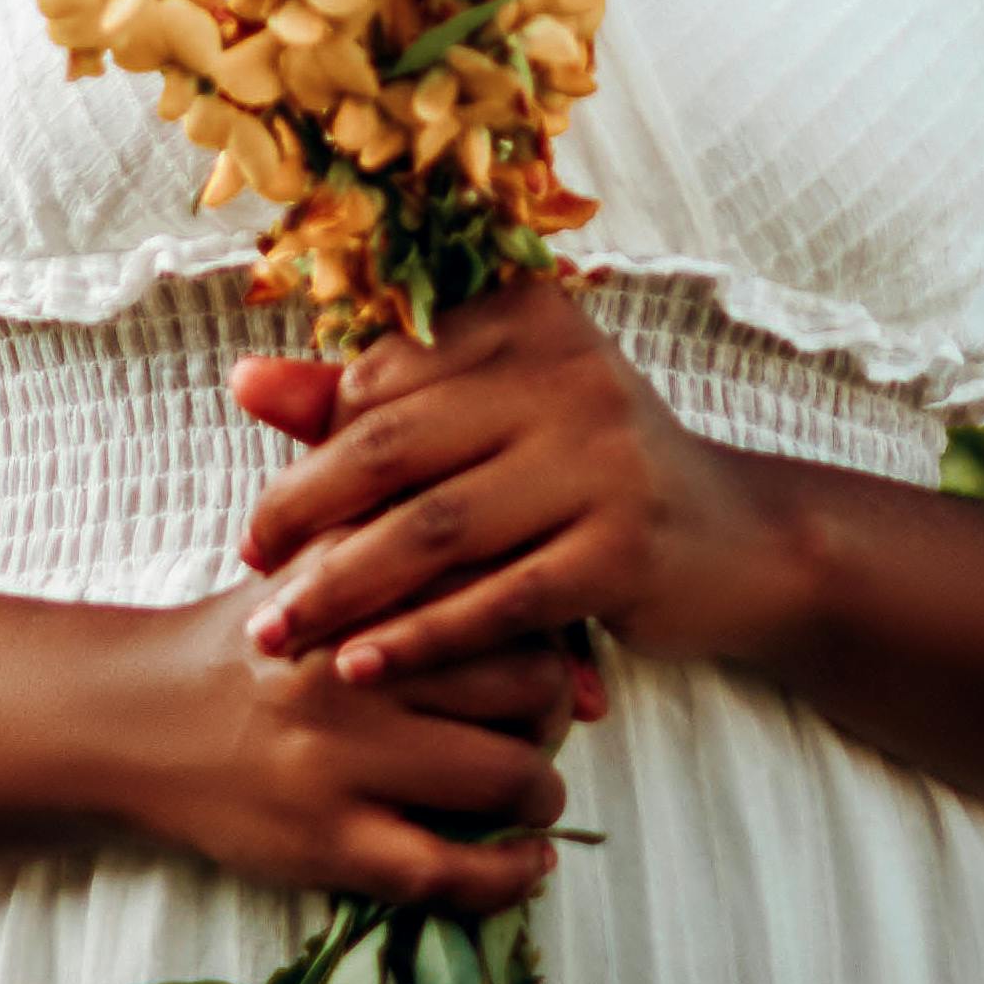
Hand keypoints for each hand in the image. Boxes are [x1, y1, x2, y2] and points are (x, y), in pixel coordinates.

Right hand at [101, 570, 570, 914]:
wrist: (140, 713)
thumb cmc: (256, 634)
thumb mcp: (322, 551)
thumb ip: (417, 543)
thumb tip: (540, 583)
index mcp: (364, 579)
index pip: (507, 593)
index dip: (556, 628)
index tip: (563, 658)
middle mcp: (356, 662)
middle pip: (524, 683)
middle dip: (556, 710)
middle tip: (550, 721)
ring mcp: (342, 754)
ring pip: (498, 776)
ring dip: (540, 791)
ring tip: (536, 790)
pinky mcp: (324, 838)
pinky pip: (445, 870)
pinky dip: (505, 875)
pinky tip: (527, 866)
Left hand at [230, 284, 806, 689]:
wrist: (740, 542)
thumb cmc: (591, 474)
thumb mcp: (496, 420)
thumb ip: (376, 402)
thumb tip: (243, 382)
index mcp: (526, 318)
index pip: (386, 378)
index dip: (310, 450)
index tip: (262, 524)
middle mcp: (567, 371)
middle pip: (398, 446)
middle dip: (307, 514)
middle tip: (250, 574)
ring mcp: (601, 459)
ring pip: (437, 528)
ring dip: (344, 588)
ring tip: (278, 636)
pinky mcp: (623, 548)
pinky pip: (496, 601)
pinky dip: (421, 638)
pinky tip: (363, 665)